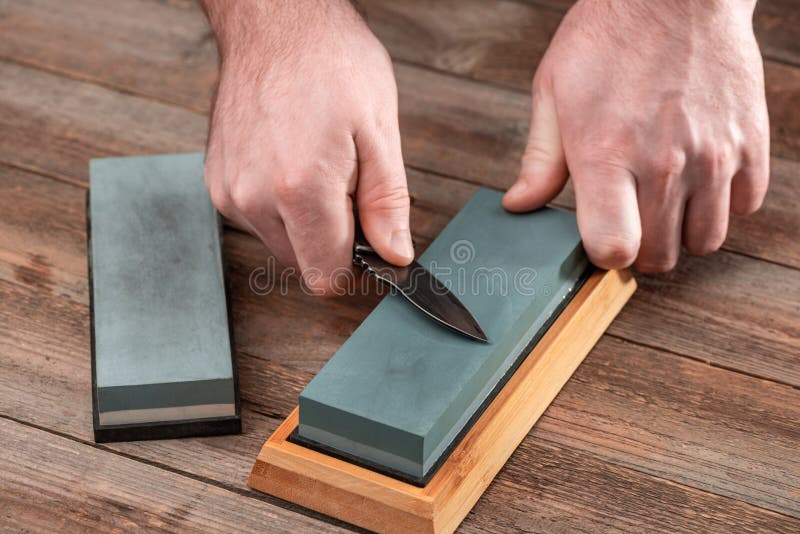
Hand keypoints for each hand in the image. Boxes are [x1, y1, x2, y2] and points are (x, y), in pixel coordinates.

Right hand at [201, 0, 412, 294]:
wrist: (275, 23)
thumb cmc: (330, 63)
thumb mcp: (379, 132)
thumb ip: (387, 204)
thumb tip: (395, 255)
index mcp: (299, 190)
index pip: (327, 276)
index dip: (357, 268)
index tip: (371, 243)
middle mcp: (254, 199)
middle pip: (303, 264)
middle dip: (333, 241)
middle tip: (348, 186)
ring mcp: (229, 191)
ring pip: (280, 244)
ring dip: (306, 224)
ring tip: (318, 166)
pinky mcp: (217, 183)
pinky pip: (258, 220)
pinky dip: (281, 206)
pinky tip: (292, 163)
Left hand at [503, 0, 768, 271]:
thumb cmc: (606, 41)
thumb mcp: (553, 94)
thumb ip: (539, 161)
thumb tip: (519, 206)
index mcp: (605, 154)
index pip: (614, 248)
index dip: (604, 254)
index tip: (601, 236)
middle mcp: (663, 163)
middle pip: (659, 256)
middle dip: (641, 248)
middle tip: (631, 218)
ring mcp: (713, 154)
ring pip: (705, 240)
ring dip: (683, 231)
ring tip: (665, 198)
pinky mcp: (750, 143)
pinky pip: (745, 205)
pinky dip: (723, 202)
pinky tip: (700, 176)